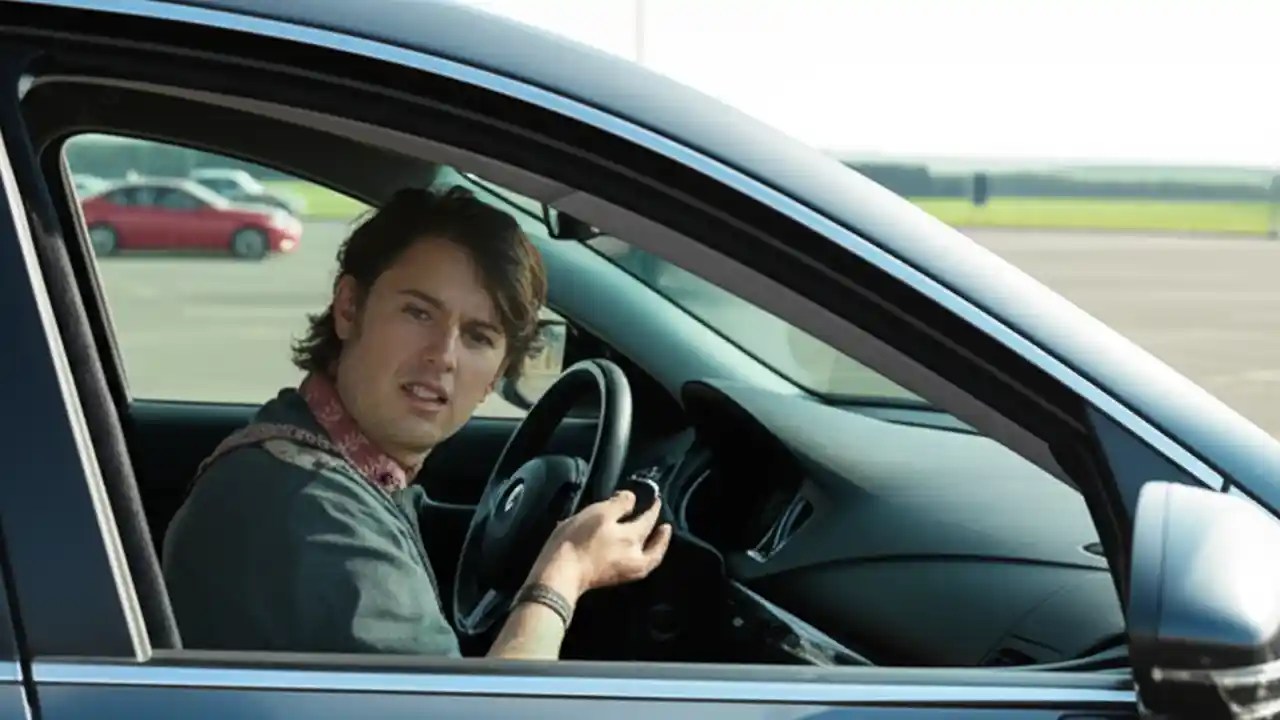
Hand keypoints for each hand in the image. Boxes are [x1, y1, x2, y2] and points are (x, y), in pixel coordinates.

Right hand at [526, 490, 673, 601]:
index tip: (657, 499)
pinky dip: (644, 558)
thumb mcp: (598, 513)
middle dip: (658, 528)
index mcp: (632, 536)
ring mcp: (626, 570)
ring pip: (650, 557)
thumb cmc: (578, 541)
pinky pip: (638, 565)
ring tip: (660, 537)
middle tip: (661, 519)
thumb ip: (619, 504)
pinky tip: (638, 553)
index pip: (648, 518)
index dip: (653, 507)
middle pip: (652, 540)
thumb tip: (632, 498)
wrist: (561, 573)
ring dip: (657, 546)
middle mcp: (635, 555)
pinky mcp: (614, 579)